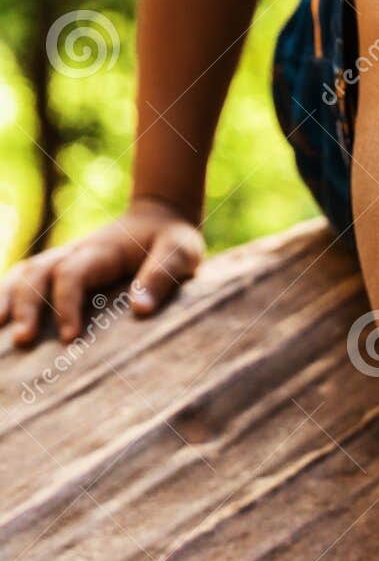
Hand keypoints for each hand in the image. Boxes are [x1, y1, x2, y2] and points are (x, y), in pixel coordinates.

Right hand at [0, 198, 204, 346]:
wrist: (158, 219)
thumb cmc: (172, 241)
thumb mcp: (180, 253)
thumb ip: (162, 277)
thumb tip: (139, 310)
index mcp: (102, 251)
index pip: (73, 274)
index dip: (67, 304)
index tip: (70, 339)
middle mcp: (75, 251)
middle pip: (39, 273)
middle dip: (27, 306)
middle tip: (23, 341)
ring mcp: (64, 258)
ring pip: (25, 273)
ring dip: (8, 300)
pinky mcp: (60, 268)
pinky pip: (25, 277)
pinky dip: (7, 294)